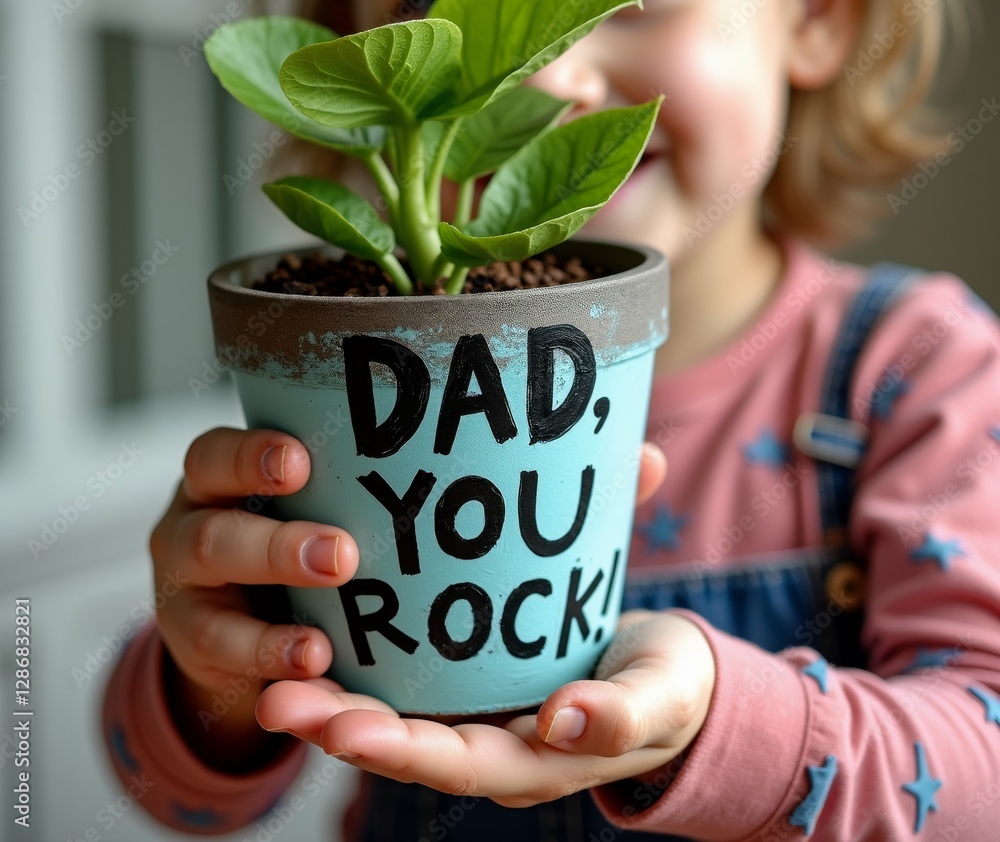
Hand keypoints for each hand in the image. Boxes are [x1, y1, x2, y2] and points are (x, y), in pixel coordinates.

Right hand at [150, 427, 358, 767]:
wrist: (233, 613)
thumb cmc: (284, 532)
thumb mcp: (297, 502)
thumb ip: (338, 483)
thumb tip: (436, 464)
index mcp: (216, 479)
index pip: (217, 455)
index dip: (252, 456)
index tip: (301, 462)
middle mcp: (189, 526)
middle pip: (214, 530)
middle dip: (278, 546)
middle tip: (342, 556)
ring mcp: (183, 587)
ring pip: (215, 597)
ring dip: (274, 615)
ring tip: (323, 637)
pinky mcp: (192, 643)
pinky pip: (221, 650)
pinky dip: (268, 655)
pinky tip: (313, 659)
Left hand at [255, 608, 713, 806]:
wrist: (672, 672)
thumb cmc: (672, 689)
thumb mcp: (661, 698)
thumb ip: (620, 714)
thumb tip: (563, 721)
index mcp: (531, 760)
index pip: (450, 763)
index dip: (394, 750)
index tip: (341, 728)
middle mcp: (491, 741)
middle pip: (405, 742)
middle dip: (339, 725)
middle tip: (276, 697)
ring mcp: (479, 708)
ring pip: (398, 708)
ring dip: (337, 694)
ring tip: (275, 672)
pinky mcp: (476, 671)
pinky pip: (415, 670)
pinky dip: (370, 655)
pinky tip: (326, 621)